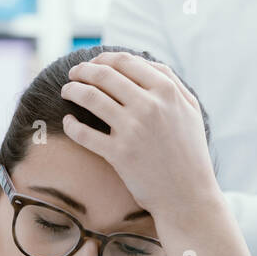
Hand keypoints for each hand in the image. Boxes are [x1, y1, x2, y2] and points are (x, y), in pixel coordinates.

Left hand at [59, 50, 218, 224]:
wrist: (188, 196)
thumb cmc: (189, 153)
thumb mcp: (190, 111)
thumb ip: (172, 84)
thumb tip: (146, 64)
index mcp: (166, 91)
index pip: (126, 62)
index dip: (104, 59)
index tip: (94, 63)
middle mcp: (149, 106)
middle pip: (104, 75)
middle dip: (83, 70)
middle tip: (73, 73)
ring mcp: (132, 129)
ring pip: (91, 97)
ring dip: (72, 89)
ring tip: (66, 90)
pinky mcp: (119, 154)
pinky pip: (84, 133)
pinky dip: (71, 124)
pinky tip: (68, 122)